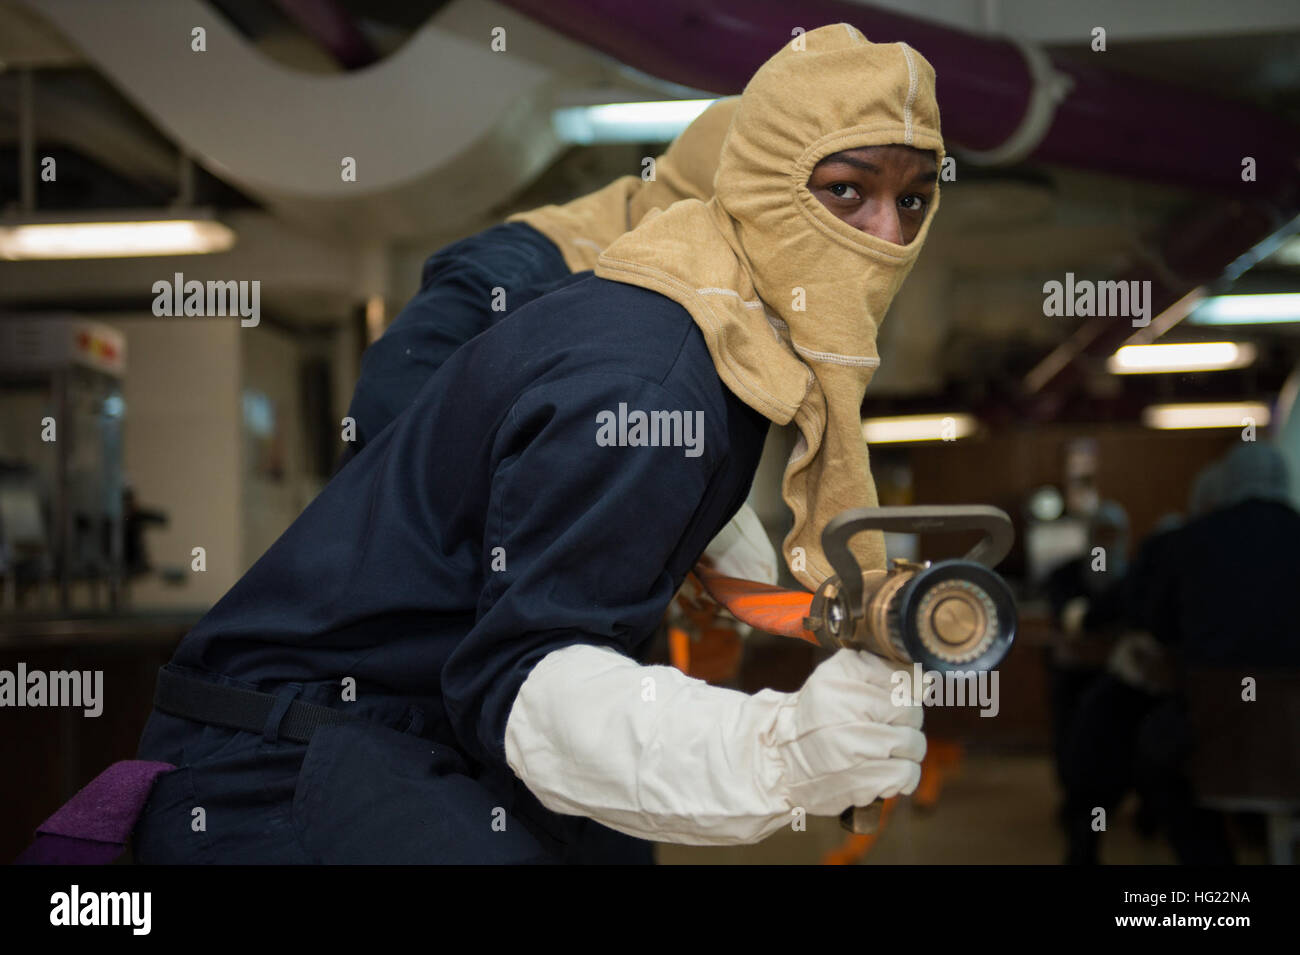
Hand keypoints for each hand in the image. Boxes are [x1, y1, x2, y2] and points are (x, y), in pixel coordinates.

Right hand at [768, 649, 924, 815]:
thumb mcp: (835, 678)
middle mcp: (843, 710)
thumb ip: (877, 669)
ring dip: (906, 750)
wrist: (785, 760)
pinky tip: (887, 771)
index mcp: (838, 680)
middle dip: (906, 722)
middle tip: (885, 728)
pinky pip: (907, 774)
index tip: (887, 703)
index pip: (898, 679)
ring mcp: (853, 749)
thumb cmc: (817, 718)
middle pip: (910, 712)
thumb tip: (923, 680)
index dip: (901, 692)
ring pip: (913, 744)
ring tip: (884, 751)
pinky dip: (903, 776)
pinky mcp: (862, 782)